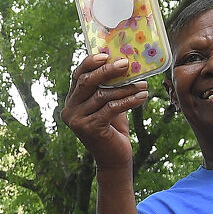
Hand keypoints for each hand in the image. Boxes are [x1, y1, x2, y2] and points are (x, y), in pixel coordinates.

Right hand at [61, 53, 149, 170]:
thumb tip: (122, 61)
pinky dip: (129, 101)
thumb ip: (107, 87)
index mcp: (71, 100)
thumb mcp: (108, 104)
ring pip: (102, 95)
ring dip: (126, 88)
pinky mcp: (90, 129)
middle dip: (107, 71)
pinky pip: (111, 108)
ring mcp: (77, 120)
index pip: (77, 75)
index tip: (106, 54)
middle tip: (126, 64)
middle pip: (87, 82)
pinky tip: (142, 96)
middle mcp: (69, 109)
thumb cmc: (113, 129)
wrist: (114, 159)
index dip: (90, 63)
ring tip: (143, 84)